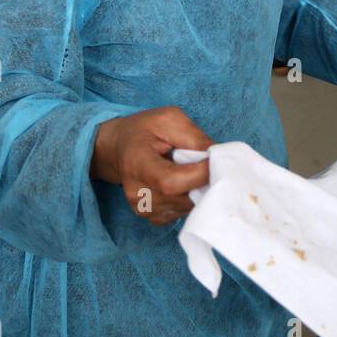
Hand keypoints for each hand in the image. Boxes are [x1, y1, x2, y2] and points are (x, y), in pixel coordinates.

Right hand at [92, 106, 212, 225]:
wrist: (119, 148)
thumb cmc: (144, 130)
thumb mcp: (169, 119)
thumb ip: (194, 137)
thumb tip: (218, 158)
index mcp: (137, 164)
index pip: (171, 182)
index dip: (200, 174)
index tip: (215, 159)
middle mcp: (137, 192)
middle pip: (183, 198)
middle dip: (205, 182)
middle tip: (211, 165)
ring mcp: (143, 208)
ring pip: (187, 208)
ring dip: (199, 191)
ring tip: (195, 171)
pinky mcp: (152, 216)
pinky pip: (182, 213)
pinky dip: (191, 200)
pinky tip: (186, 183)